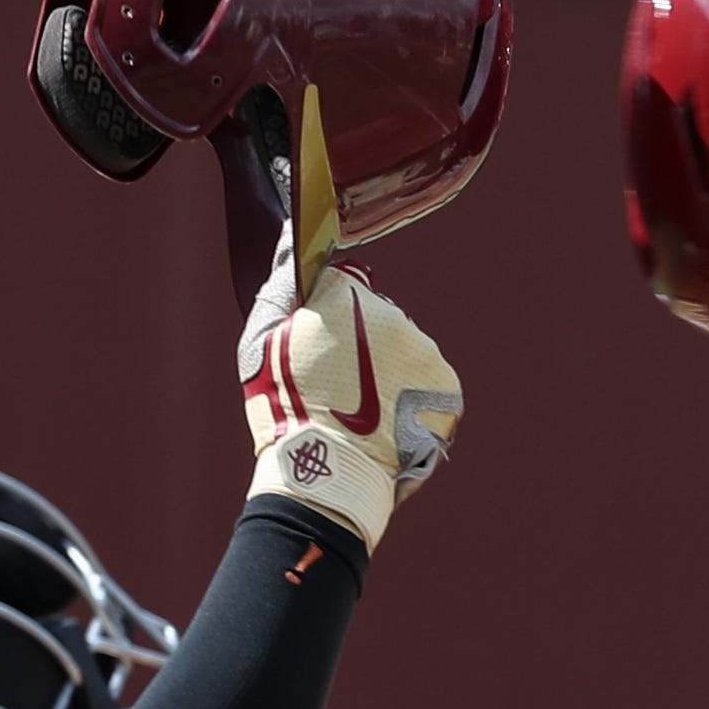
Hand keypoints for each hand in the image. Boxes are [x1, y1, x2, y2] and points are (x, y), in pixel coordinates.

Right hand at [239, 239, 463, 552]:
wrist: (325, 476)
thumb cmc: (283, 407)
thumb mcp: (262, 341)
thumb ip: (281, 283)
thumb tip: (291, 232)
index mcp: (349, 295)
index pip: (345, 288)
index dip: (329, 319)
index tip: (319, 351)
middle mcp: (395, 315)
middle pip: (380, 320)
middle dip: (362, 347)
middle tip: (338, 389)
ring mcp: (425, 352)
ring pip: (406, 352)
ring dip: (391, 374)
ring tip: (364, 412)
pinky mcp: (447, 388)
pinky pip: (429, 384)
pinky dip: (413, 400)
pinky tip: (388, 423)